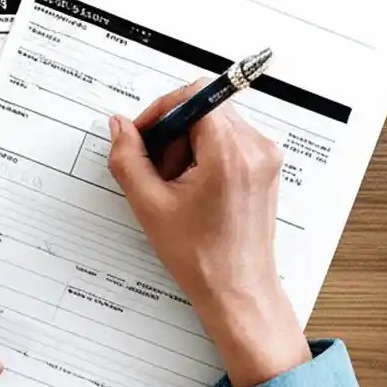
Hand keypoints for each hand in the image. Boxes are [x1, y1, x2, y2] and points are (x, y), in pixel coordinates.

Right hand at [107, 81, 309, 386]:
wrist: (238, 290)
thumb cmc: (202, 257)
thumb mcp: (150, 205)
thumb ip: (128, 158)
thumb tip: (120, 127)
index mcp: (230, 153)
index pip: (194, 96)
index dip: (161, 110)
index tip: (144, 134)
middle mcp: (255, 149)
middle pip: (205, 108)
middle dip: (174, 133)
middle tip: (158, 169)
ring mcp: (265, 158)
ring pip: (216, 124)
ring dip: (188, 145)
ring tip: (176, 185)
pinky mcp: (265, 168)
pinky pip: (229, 141)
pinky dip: (205, 154)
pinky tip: (193, 188)